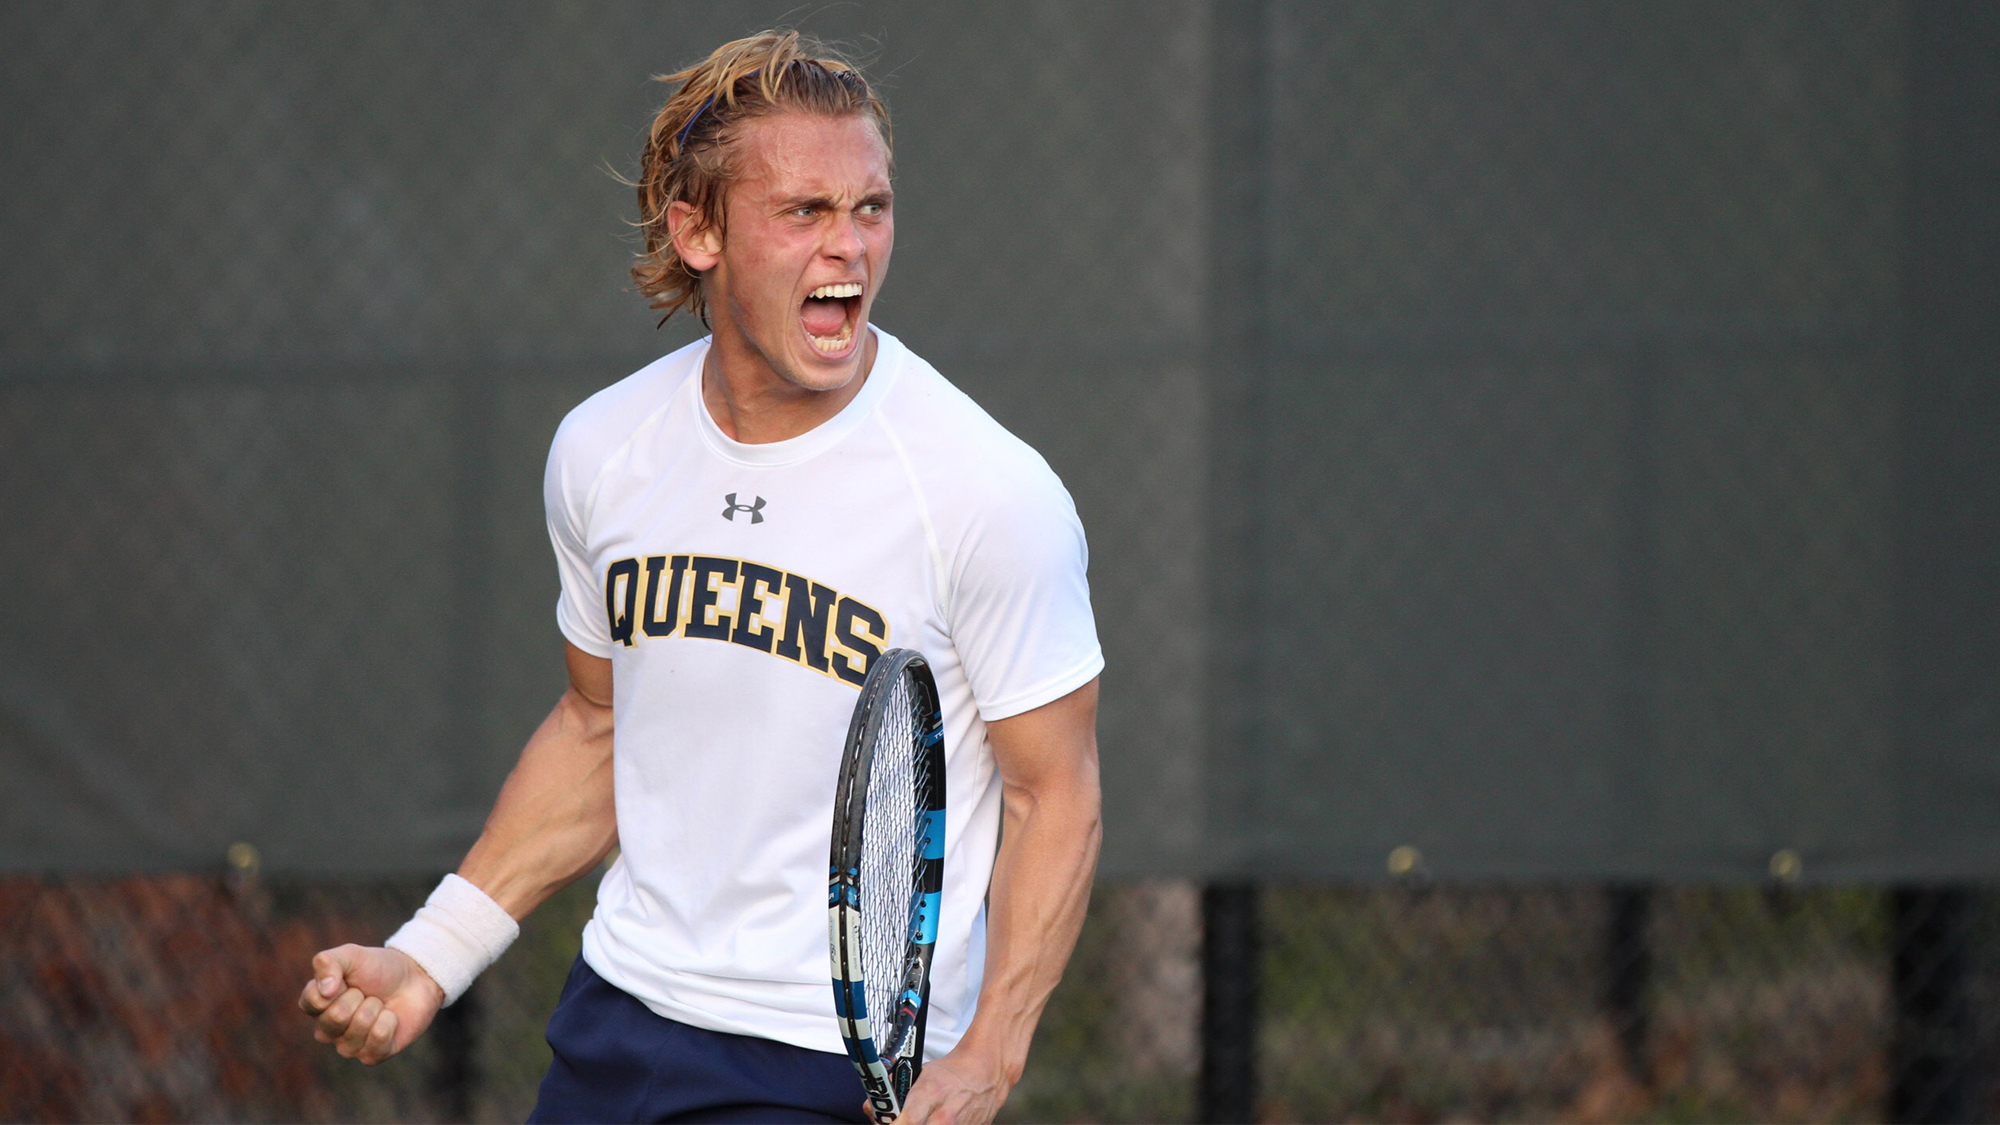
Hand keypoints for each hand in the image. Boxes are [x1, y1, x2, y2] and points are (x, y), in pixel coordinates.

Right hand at [297, 944, 445, 1064]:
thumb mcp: (352, 955)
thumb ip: (328, 962)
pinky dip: (389, 1022)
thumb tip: (325, 991)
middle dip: (358, 998)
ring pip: (357, 1030)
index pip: (311, 1003)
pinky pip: (377, 1040)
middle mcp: (327, 1030)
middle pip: (336, 1018)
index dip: (335, 987)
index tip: (347, 980)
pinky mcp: (371, 1056)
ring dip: (375, 1009)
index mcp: (317, 1005)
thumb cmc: (380, 968)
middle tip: (367, 992)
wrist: (416, 978)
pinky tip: (390, 1018)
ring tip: (379, 1004)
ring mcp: (348, 1046)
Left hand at [868, 1047, 1012, 1124]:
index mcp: (931, 1094)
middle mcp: (945, 1116)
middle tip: (899, 1123)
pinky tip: (935, 1121)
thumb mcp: (922, 1073)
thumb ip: (896, 1091)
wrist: (985, 1073)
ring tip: (921, 1119)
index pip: (906, 1122)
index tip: (886, 1122)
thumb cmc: (952, 1073)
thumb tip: (871, 1108)